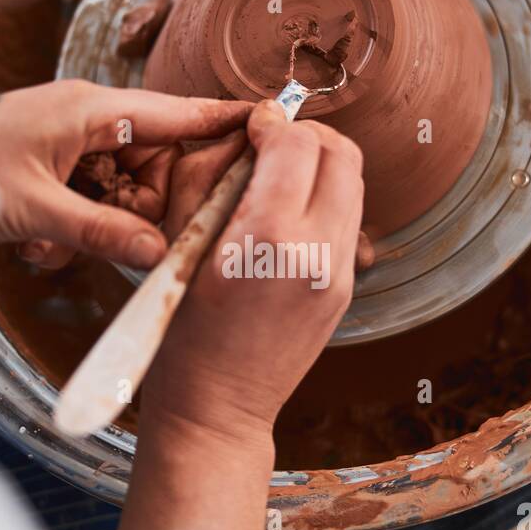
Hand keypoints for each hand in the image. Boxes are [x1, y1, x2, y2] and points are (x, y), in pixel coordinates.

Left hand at [0, 80, 251, 268]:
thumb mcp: (36, 209)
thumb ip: (103, 232)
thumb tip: (159, 252)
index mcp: (93, 110)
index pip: (178, 113)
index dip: (224, 122)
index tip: (270, 126)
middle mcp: (87, 120)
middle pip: (154, 166)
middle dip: (141, 211)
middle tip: (134, 244)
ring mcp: (67, 144)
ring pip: (119, 192)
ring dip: (97, 227)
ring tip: (53, 245)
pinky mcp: (50, 167)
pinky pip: (88, 202)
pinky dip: (71, 229)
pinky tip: (36, 244)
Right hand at [141, 100, 365, 440]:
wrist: (216, 407)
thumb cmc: (181, 332)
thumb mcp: (176, 241)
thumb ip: (209, 173)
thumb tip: (243, 131)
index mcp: (270, 237)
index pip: (298, 142)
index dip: (273, 122)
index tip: (253, 126)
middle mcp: (318, 252)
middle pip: (342, 154)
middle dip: (307, 136)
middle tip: (272, 142)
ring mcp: (340, 273)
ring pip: (354, 184)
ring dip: (321, 165)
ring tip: (280, 175)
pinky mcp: (347, 290)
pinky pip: (349, 220)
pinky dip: (326, 200)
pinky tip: (289, 214)